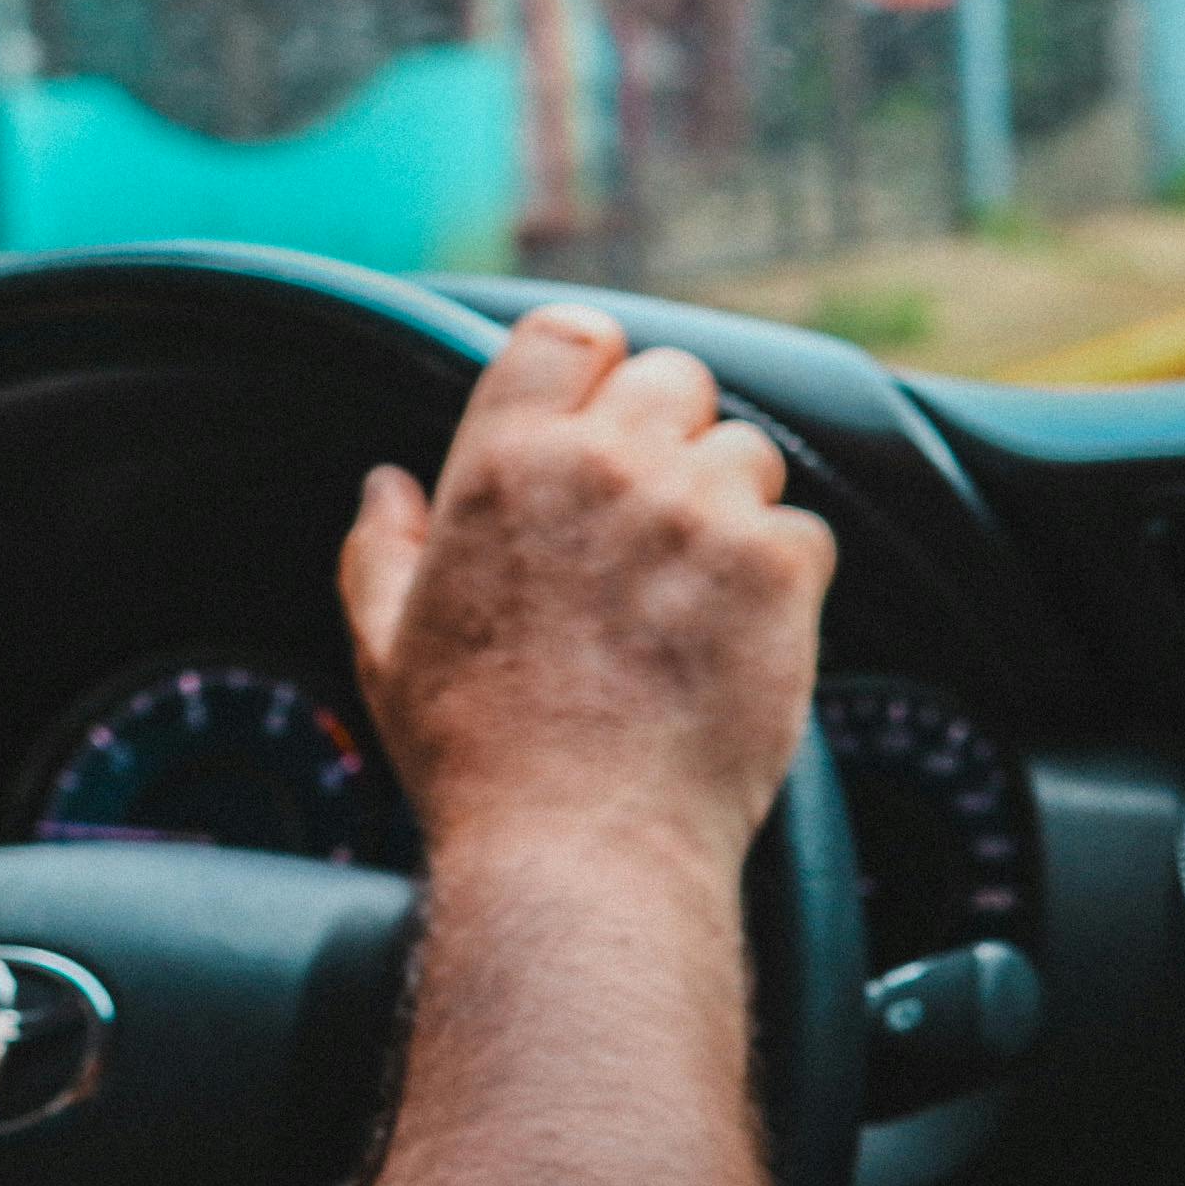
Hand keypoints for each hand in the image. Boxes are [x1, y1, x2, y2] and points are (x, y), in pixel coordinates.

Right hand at [339, 303, 833, 874]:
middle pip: (675, 377)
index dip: (592, 367)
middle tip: (652, 516)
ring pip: (748, 452)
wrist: (581, 852)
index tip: (596, 419)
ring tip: (696, 587)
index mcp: (505, 462)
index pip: (571, 332)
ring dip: (731, 502)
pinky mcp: (776, 573)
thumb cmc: (475, 757)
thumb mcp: (386, 647)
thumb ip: (381, 547)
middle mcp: (607, 465)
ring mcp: (699, 513)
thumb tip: (388, 486)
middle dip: (669, 433)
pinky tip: (737, 636)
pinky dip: (782, 576)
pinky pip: (803, 533)